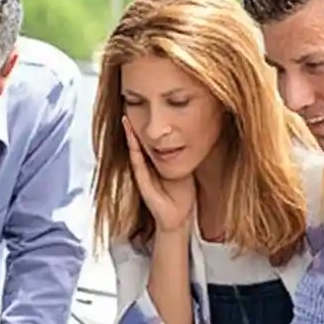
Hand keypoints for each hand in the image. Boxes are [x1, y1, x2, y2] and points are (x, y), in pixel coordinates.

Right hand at [123, 117, 194, 233]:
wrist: (179, 216)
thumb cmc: (182, 193)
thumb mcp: (186, 167)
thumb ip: (185, 153)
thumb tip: (198, 133)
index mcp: (156, 161)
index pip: (148, 139)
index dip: (145, 125)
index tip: (143, 108)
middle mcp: (147, 166)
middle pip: (139, 142)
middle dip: (133, 126)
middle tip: (128, 109)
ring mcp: (143, 174)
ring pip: (135, 151)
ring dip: (130, 136)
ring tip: (126, 120)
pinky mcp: (143, 183)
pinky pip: (138, 165)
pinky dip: (135, 153)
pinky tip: (133, 142)